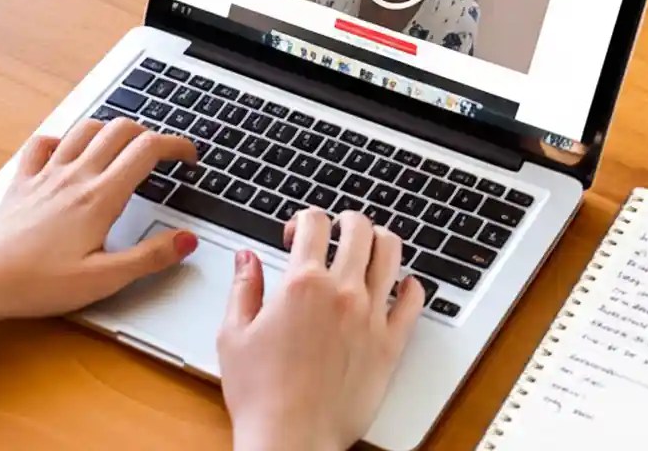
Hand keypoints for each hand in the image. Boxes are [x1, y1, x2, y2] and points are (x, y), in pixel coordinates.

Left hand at [0, 118, 200, 320]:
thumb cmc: (39, 283)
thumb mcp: (105, 279)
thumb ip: (150, 257)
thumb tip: (187, 240)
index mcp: (100, 197)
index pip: (148, 149)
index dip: (176, 145)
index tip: (189, 158)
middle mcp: (75, 176)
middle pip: (121, 129)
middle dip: (150, 133)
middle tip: (162, 156)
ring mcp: (46, 175)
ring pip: (85, 128)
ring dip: (111, 129)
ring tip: (123, 148)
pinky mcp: (22, 182)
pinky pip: (43, 143)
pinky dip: (62, 139)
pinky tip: (67, 152)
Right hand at [218, 209, 425, 450]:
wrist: (291, 439)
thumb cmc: (260, 395)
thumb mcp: (233, 334)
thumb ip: (243, 288)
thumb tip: (247, 258)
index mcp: (301, 284)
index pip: (313, 222)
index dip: (302, 219)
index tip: (295, 233)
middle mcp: (341, 292)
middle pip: (358, 227)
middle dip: (344, 220)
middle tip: (335, 231)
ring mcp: (371, 316)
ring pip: (391, 252)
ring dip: (379, 240)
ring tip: (368, 249)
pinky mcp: (391, 344)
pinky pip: (414, 300)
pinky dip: (410, 285)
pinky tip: (401, 285)